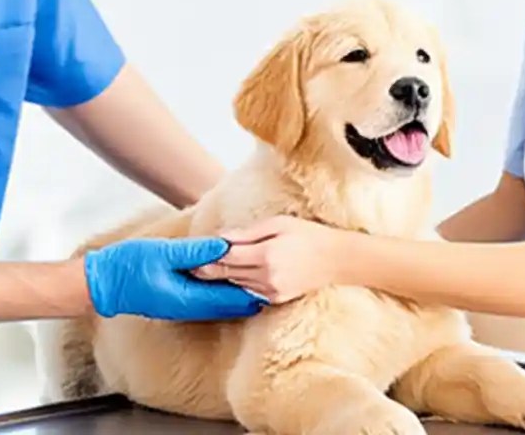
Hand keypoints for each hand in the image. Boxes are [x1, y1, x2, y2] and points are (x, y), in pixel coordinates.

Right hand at [83, 237, 266, 320]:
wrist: (101, 282)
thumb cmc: (127, 267)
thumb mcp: (163, 253)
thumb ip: (195, 252)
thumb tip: (225, 247)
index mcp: (187, 299)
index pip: (231, 300)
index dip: (254, 290)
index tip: (274, 278)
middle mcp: (188, 308)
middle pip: (229, 305)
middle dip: (251, 293)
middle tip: (274, 277)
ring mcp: (181, 306)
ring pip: (219, 303)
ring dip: (238, 291)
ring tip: (259, 276)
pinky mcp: (176, 300)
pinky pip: (207, 298)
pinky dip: (222, 288)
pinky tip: (229, 276)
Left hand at [195, 216, 344, 304]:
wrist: (337, 259)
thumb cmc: (308, 235)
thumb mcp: (279, 224)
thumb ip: (249, 233)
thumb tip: (223, 237)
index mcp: (266, 255)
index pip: (227, 258)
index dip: (208, 256)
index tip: (192, 254)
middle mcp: (267, 277)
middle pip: (228, 274)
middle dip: (207, 270)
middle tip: (187, 267)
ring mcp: (272, 291)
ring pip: (236, 285)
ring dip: (220, 279)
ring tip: (200, 273)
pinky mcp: (276, 299)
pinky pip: (249, 292)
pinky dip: (238, 285)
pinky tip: (226, 280)